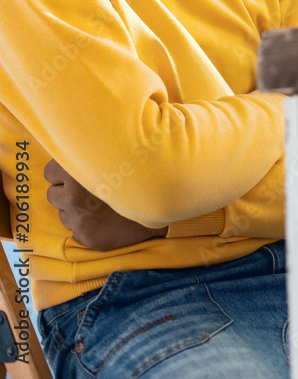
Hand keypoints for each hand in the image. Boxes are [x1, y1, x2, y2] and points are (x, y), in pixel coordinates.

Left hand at [44, 159, 167, 250]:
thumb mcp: (113, 154)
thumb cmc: (136, 170)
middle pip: (53, 194)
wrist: (160, 200)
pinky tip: (102, 217)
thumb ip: (89, 153)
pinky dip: (85, 223)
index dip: (63, 172)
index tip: (76, 172)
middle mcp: (72, 193)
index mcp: (76, 169)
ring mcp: (78, 217)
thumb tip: (70, 149)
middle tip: (86, 189)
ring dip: (75, 208)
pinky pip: (74, 228)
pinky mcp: (85, 235)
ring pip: (63, 212)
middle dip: (65, 192)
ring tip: (97, 203)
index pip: (50, 171)